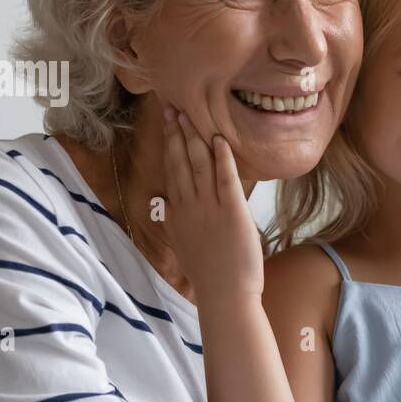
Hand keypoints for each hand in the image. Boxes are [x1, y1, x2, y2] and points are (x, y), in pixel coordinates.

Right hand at [162, 106, 263, 298]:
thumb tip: (168, 204)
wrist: (225, 295)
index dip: (169, 143)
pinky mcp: (233, 213)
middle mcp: (190, 206)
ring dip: (194, 138)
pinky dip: (222, 159)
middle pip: (180, 161)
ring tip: (190, 114)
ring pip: (199, 166)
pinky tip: (219, 139)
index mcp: (179, 212)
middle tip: (171, 106)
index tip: (166, 122)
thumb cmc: (210, 274)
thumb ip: (176, 221)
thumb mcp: (185, 244)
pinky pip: (225, 180)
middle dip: (176, 132)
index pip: (171, 170)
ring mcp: (210, 208)